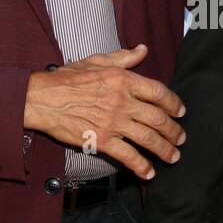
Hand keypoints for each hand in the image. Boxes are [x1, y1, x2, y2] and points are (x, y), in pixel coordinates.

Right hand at [23, 42, 185, 178]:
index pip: (159, 92)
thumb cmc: (66, 78)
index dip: (174, 103)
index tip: (180, 111)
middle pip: (158, 118)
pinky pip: (128, 156)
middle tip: (180, 139)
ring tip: (173, 157)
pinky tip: (149, 173)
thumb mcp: (97, 61)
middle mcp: (122, 101)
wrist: (41, 98)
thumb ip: (123, 57)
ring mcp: (113, 122)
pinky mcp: (101, 140)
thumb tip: (142, 49)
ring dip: (165, 150)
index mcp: (123, 80)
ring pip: (148, 139)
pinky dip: (141, 166)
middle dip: (174, 131)